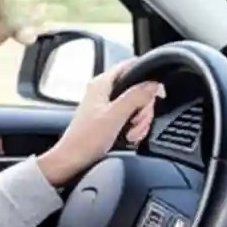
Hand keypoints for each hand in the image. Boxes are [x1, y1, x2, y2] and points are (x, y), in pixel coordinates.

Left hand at [36, 58, 160, 185]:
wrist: (73, 160)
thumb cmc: (85, 139)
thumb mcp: (114, 116)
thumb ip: (135, 97)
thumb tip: (153, 84)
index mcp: (102, 83)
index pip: (130, 66)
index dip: (145, 77)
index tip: (153, 94)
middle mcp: (105, 91)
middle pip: (139, 90)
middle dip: (144, 109)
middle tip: (137, 122)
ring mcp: (109, 106)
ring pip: (137, 106)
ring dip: (140, 122)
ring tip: (131, 133)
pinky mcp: (112, 120)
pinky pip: (132, 118)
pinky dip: (135, 128)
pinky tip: (130, 137)